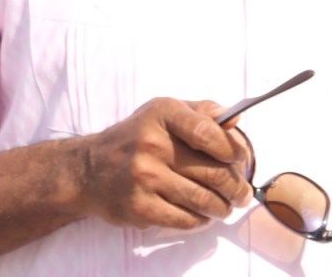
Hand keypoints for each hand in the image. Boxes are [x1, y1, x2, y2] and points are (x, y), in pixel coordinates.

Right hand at [76, 98, 251, 230]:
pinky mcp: (139, 207)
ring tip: (227, 206)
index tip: (241, 159)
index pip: (208, 132)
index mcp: (163, 114)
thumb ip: (201, 112)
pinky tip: (203, 215)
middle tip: (243, 193)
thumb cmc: (136, 137)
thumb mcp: (165, 112)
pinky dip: (200, 220)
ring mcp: (144, 178)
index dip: (232, 148)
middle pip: (212, 171)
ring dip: (222, 206)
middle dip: (236, 186)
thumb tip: (236, 119)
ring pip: (202, 199)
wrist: (89, 170)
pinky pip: (184, 219)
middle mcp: (152, 145)